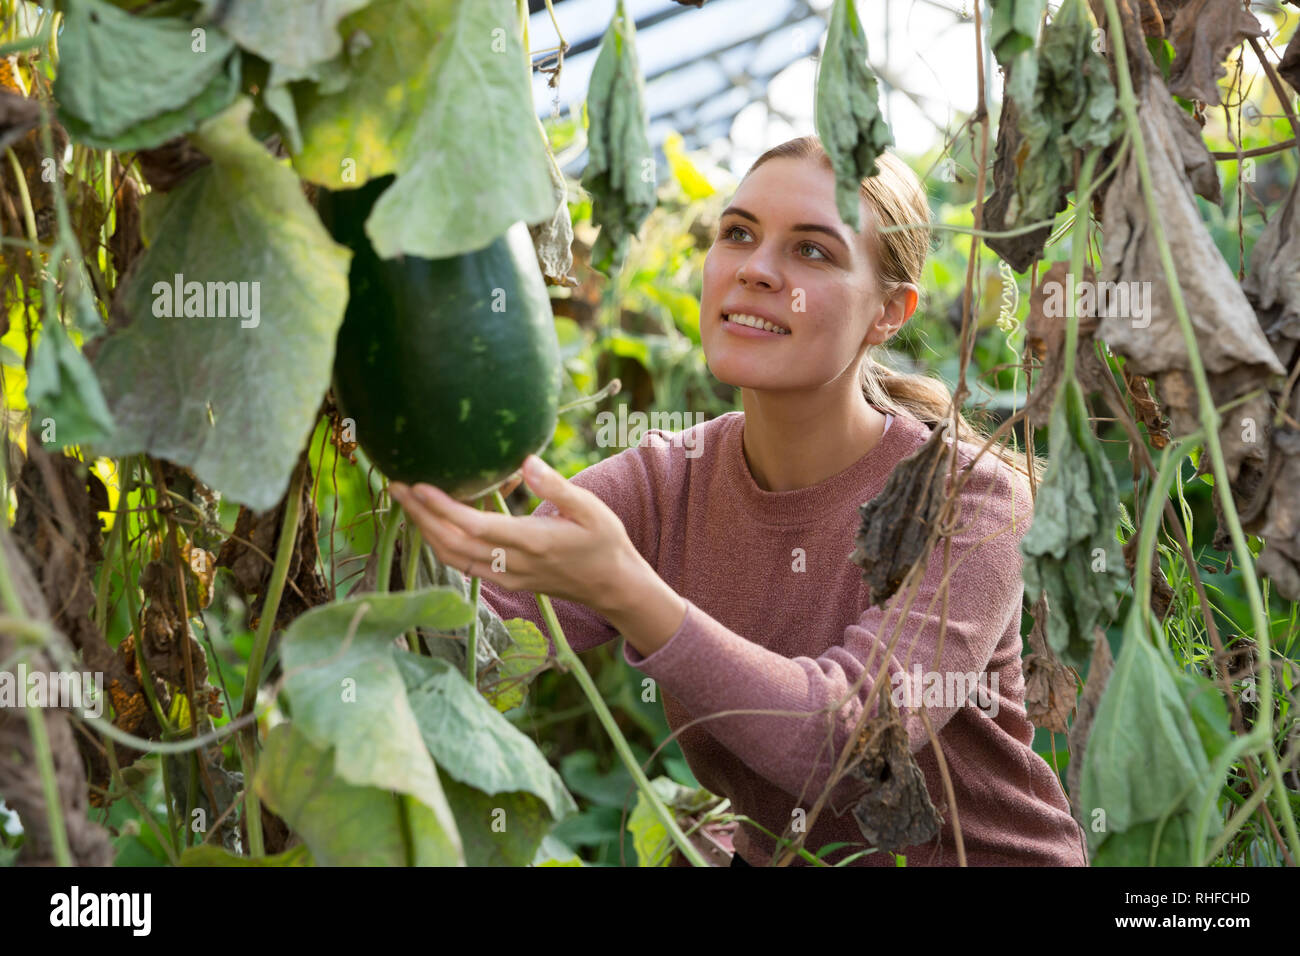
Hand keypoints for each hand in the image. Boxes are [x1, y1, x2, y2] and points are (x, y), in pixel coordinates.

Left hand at [389, 455, 638, 613]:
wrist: (612, 586)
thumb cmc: (604, 541)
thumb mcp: (589, 508)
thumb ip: (555, 486)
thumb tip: (525, 461)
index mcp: (533, 542)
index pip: (476, 527)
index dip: (443, 509)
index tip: (418, 486)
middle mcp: (514, 564)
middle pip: (453, 544)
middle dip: (420, 516)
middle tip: (397, 485)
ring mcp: (507, 577)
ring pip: (453, 559)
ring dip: (426, 531)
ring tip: (408, 501)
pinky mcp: (506, 581)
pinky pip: (463, 564)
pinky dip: (442, 543)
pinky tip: (433, 522)